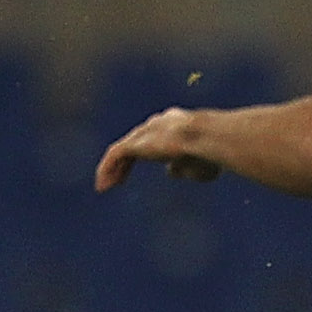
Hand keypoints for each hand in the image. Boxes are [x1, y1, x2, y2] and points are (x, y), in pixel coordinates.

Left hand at [95, 108, 221, 190]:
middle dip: (126, 161)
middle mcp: (158, 125)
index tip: (160, 167)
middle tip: (119, 178)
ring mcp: (144, 133)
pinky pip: (114, 156)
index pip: (159, 137)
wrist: (204, 138)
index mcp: (176, 126)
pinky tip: (102, 186)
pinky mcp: (135, 143)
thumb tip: (171, 172)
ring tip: (104, 187)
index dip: (154, 152)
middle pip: (136, 142)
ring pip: (121, 150)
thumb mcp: (199, 166)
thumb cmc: (209, 154)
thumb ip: (185, 168)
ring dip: (112, 169)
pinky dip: (106, 170)